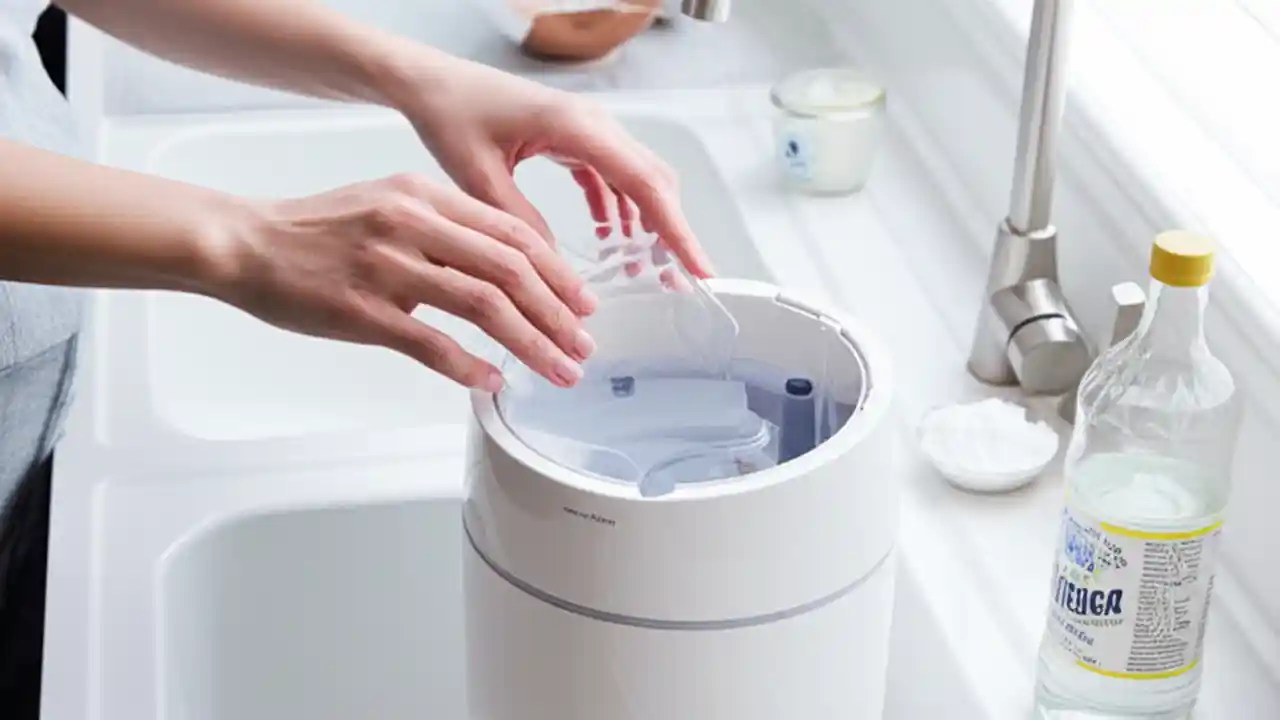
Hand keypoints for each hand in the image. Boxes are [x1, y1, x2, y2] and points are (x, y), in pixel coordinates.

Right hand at [220, 173, 598, 389]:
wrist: (246, 243)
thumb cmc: (318, 229)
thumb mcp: (389, 203)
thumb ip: (446, 227)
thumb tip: (503, 268)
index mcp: (425, 195)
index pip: (512, 233)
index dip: (559, 272)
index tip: (584, 302)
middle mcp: (412, 224)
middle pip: (510, 270)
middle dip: (558, 314)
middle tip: (583, 345)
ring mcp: (387, 267)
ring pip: (483, 306)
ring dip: (531, 343)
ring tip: (557, 370)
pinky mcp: (362, 311)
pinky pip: (432, 344)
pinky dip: (471, 366)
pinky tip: (494, 382)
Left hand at [396, 58, 714, 277]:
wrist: (432, 83)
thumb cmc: (451, 115)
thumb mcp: (479, 179)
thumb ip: (521, 223)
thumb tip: (556, 268)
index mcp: (576, 128)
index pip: (644, 183)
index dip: (676, 228)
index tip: (698, 265)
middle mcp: (592, 124)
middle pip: (653, 180)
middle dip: (672, 231)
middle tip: (682, 279)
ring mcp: (587, 129)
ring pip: (637, 179)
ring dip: (647, 222)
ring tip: (648, 269)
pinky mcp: (575, 138)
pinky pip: (611, 176)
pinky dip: (620, 210)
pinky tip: (613, 239)